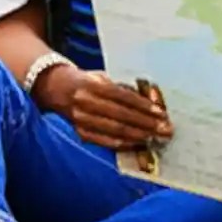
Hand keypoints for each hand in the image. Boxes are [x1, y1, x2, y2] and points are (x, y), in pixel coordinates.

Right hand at [37, 64, 172, 149]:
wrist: (55, 88)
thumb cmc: (88, 81)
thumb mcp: (103, 77)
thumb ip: (124, 88)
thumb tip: (151, 101)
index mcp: (93, 85)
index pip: (124, 97)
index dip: (144, 106)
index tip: (162, 113)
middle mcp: (86, 103)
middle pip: (122, 117)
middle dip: (147, 124)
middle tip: (166, 130)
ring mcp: (82, 120)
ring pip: (115, 131)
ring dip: (139, 136)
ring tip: (156, 137)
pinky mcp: (81, 133)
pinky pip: (106, 141)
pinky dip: (124, 144)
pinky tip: (139, 143)